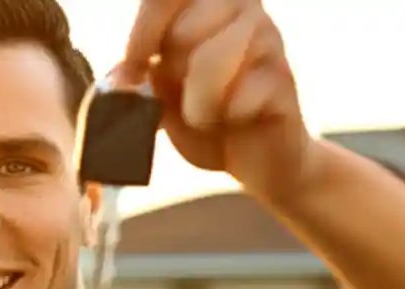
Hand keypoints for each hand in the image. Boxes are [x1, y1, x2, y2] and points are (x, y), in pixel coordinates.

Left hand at [118, 0, 318, 199]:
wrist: (253, 157)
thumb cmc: (202, 116)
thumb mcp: (158, 94)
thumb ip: (136, 76)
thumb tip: (120, 75)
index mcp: (205, 5)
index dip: (145, 30)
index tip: (135, 65)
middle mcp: (242, 10)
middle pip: (183, 32)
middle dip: (172, 73)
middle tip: (185, 94)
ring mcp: (268, 40)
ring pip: (210, 60)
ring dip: (198, 104)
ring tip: (206, 116)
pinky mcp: (284, 78)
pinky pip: (240, 97)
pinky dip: (227, 120)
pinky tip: (238, 121)